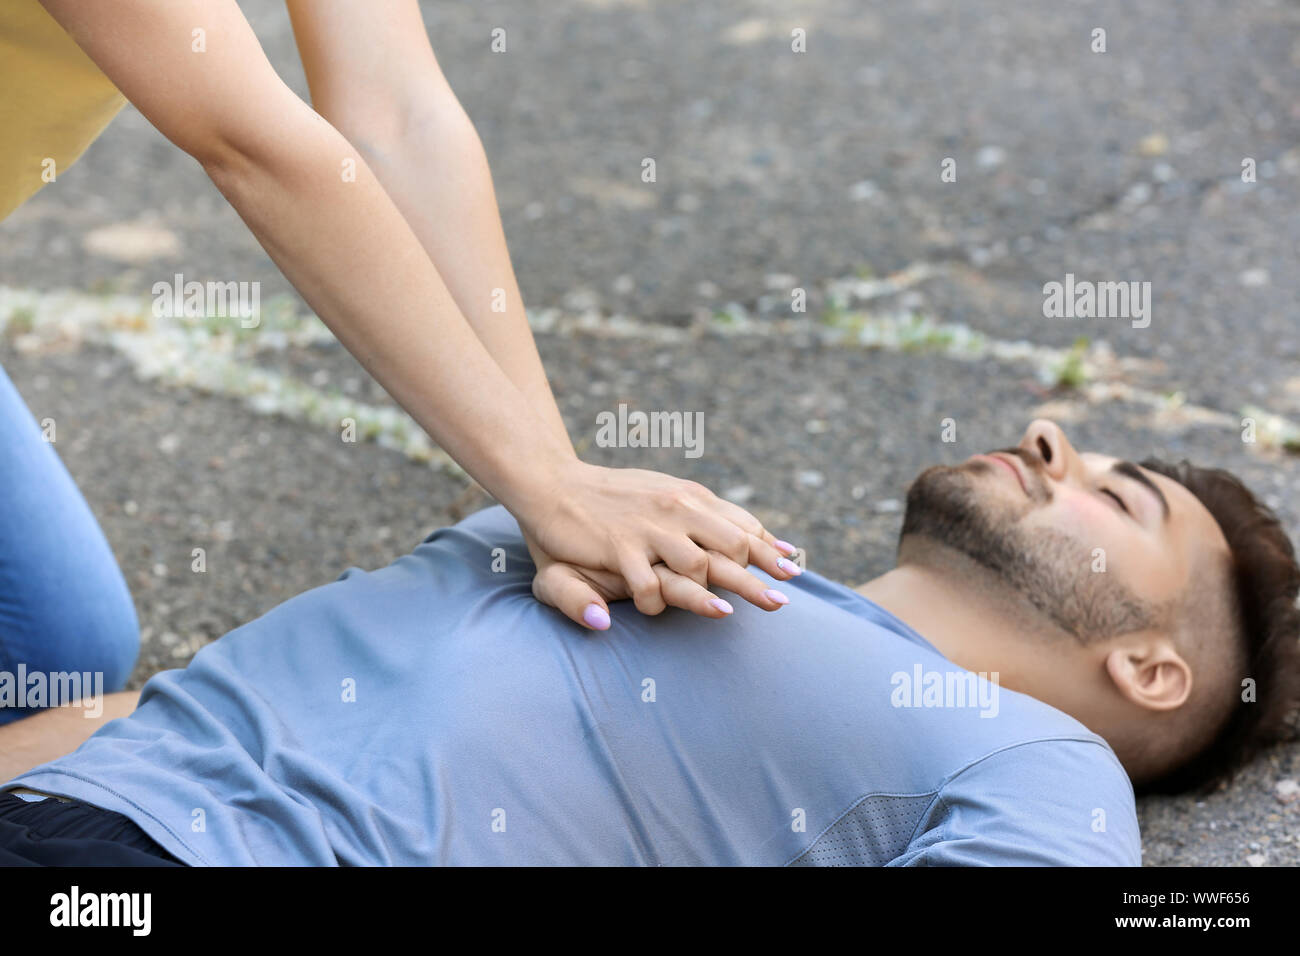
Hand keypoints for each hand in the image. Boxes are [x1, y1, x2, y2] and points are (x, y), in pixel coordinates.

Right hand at [515, 463, 801, 627]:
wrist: (555, 484)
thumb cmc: (615, 498)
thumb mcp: (665, 495)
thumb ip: (707, 515)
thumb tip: (757, 536)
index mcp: (690, 497)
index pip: (741, 524)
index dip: (768, 550)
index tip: (791, 569)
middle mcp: (676, 509)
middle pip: (733, 547)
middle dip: (757, 577)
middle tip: (779, 604)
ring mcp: (649, 528)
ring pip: (697, 566)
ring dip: (713, 595)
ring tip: (728, 614)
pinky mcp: (619, 547)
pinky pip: (647, 584)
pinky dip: (655, 602)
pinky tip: (657, 610)